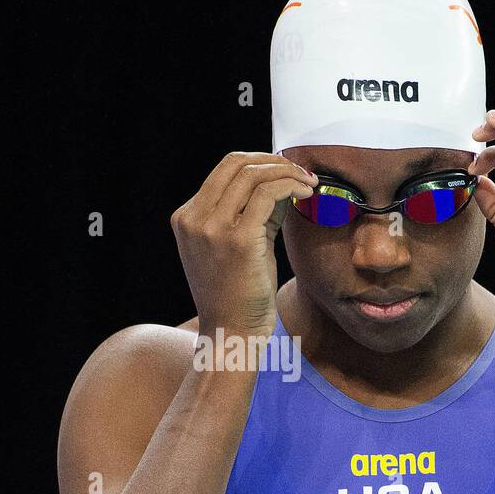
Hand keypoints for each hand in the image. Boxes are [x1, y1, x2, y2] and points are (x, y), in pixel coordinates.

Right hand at [171, 152, 316, 339]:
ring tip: (308, 183)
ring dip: (286, 172)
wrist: (232, 332)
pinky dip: (290, 186)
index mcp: (186, 218)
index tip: (286, 170)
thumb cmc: (239, 294)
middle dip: (274, 161)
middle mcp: (193, 219)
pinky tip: (306, 193)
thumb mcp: (237, 244)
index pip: (223, 170)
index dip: (259, 162)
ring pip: (252, 174)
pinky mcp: (236, 239)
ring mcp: (211, 228)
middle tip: (301, 172)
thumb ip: (252, 212)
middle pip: (235, 164)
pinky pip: (266, 194)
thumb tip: (282, 180)